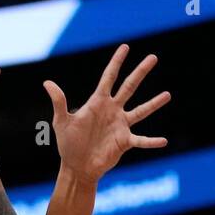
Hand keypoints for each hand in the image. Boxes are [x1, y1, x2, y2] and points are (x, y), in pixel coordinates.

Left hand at [44, 44, 169, 183]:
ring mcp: (120, 126)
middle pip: (129, 86)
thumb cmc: (68, 144)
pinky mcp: (124, 142)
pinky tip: (164, 141)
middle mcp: (112, 110)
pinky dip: (152, 141)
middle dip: (140, 72)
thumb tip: (47, 82)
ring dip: (154, 103)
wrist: (77, 167)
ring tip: (167, 95)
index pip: (109, 77)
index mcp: (98, 102)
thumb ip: (59, 102)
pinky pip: (141, 140)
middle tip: (153, 57)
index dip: (116, 62)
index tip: (125, 47)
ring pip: (141, 111)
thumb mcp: (61, 122)